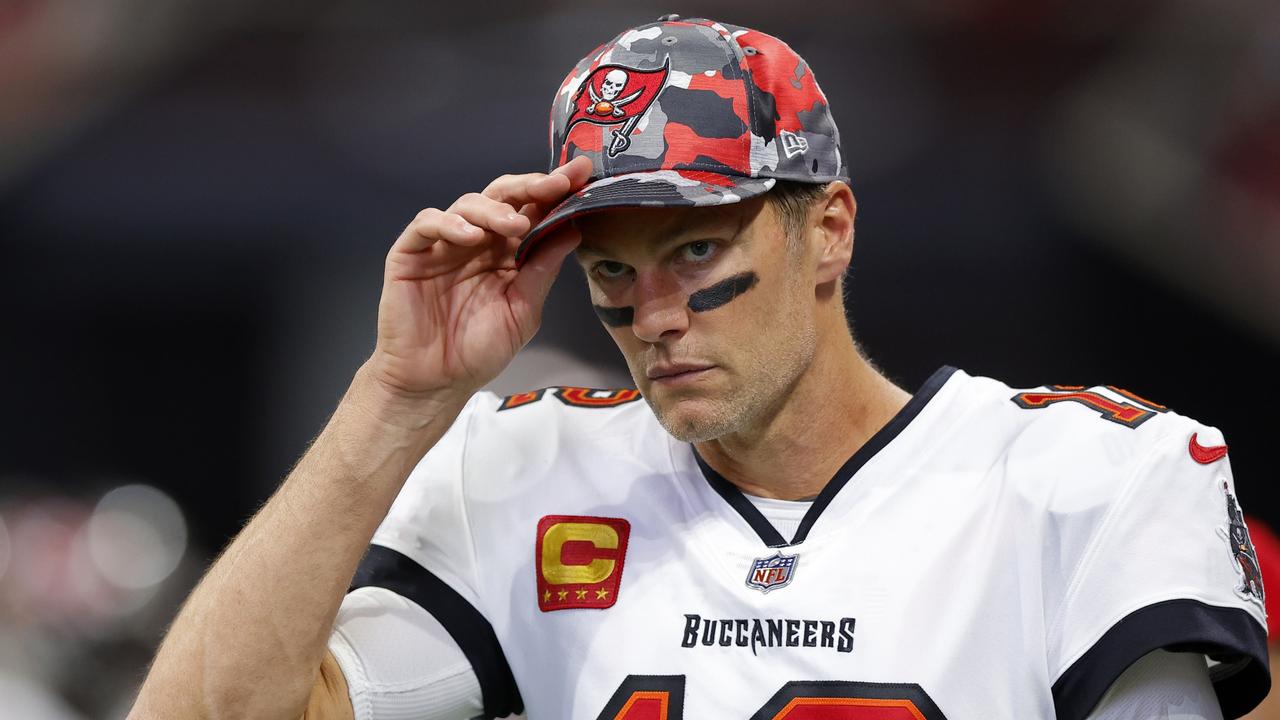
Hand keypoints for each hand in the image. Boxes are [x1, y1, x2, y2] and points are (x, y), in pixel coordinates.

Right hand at [368, 156, 592, 403]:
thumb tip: (573, 230)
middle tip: (555, 183)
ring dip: (495, 209)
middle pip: (501, 197)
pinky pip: (427, 224)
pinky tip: (471, 237)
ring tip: (515, 224)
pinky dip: (449, 223)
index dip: (554, 191)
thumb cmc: (478, 351)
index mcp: (506, 252)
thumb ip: (543, 270)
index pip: (531, 210)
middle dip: (531, 186)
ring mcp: (443, 245)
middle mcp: (477, 241)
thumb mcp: (523, 310)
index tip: (581, 174)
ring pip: (468, 204)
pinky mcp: (410, 254)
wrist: (435, 383)